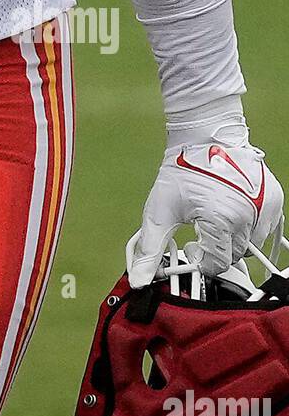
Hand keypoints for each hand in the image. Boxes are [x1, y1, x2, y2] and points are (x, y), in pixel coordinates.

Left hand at [128, 141, 283, 287]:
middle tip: (201, 230)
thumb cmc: (182, 170)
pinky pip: (265, 226)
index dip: (201, 261)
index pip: (217, 264)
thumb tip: (141, 279)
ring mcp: (264, 207)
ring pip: (252, 243)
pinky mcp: (274, 199)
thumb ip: (150, 248)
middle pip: (235, 254)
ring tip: (216, 216)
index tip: (192, 248)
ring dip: (234, 237)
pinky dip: (250, 224)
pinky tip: (232, 208)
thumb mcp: (160, 210)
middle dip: (216, 249)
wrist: (204, 135)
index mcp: (220, 221)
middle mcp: (247, 217)